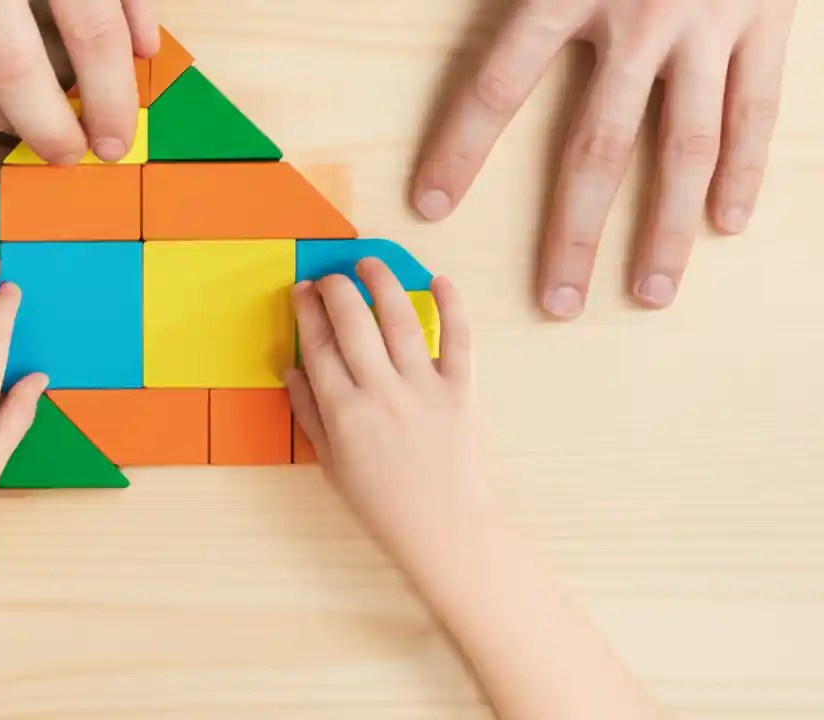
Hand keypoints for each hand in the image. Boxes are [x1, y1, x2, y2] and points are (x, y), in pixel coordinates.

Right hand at [286, 259, 481, 557]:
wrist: (445, 528)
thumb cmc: (383, 504)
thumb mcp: (332, 465)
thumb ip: (310, 415)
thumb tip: (291, 371)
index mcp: (344, 413)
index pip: (319, 347)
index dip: (307, 312)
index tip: (302, 290)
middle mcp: (381, 393)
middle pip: (352, 324)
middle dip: (336, 290)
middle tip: (330, 276)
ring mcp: (423, 389)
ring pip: (399, 320)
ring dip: (382, 283)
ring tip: (370, 263)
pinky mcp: (461, 390)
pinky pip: (459, 338)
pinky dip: (451, 305)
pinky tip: (439, 281)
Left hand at [412, 0, 795, 317]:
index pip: (499, 83)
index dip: (462, 148)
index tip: (429, 206)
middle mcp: (640, 17)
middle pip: (596, 147)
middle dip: (572, 233)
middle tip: (556, 302)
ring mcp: (710, 26)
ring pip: (682, 149)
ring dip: (662, 228)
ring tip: (647, 293)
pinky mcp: (768, 24)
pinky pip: (756, 113)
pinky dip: (743, 170)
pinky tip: (724, 226)